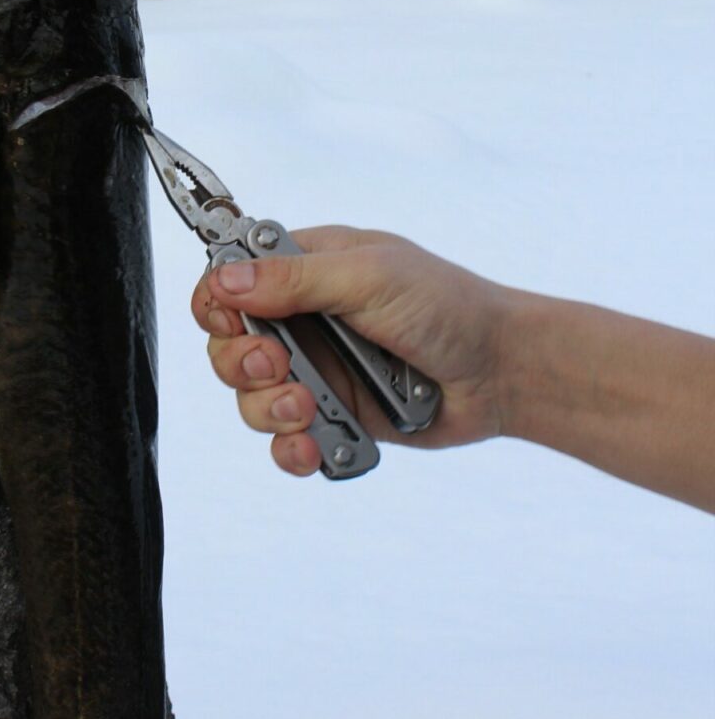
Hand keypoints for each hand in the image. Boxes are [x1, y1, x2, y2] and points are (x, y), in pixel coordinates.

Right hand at [192, 226, 509, 476]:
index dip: (218, 304)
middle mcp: (304, 320)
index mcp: (305, 269)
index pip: (230, 282)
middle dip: (242, 363)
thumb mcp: (368, 277)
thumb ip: (294, 279)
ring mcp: (317, 370)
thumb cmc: (447, 306)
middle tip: (278, 367)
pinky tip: (311, 446)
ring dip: (268, 409)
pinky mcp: (333, 415)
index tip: (230, 321)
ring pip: (251, 399)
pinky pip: (286, 441)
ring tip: (307, 408)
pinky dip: (291, 448)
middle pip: (229, 346)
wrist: (501, 372)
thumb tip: (225, 281)